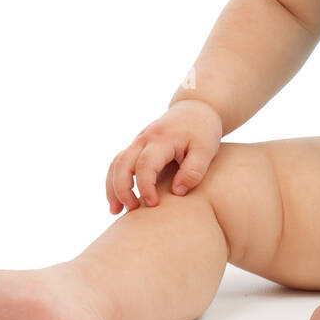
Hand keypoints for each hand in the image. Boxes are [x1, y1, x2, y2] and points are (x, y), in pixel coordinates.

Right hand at [105, 99, 223, 213]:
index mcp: (162, 138)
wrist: (196, 108)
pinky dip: (115, 180)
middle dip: (122, 189)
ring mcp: (139, 141)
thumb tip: (177, 192)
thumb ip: (194, 171)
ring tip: (116, 211)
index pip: (145, 164)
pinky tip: (119, 199)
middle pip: (122, 163)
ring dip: (113, 187)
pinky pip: (119, 163)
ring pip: (116, 163)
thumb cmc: (203, 130)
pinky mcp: (137, 146)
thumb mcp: (206, 150)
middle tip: (132, 210)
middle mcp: (145, 138)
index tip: (153, 204)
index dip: (146, 186)